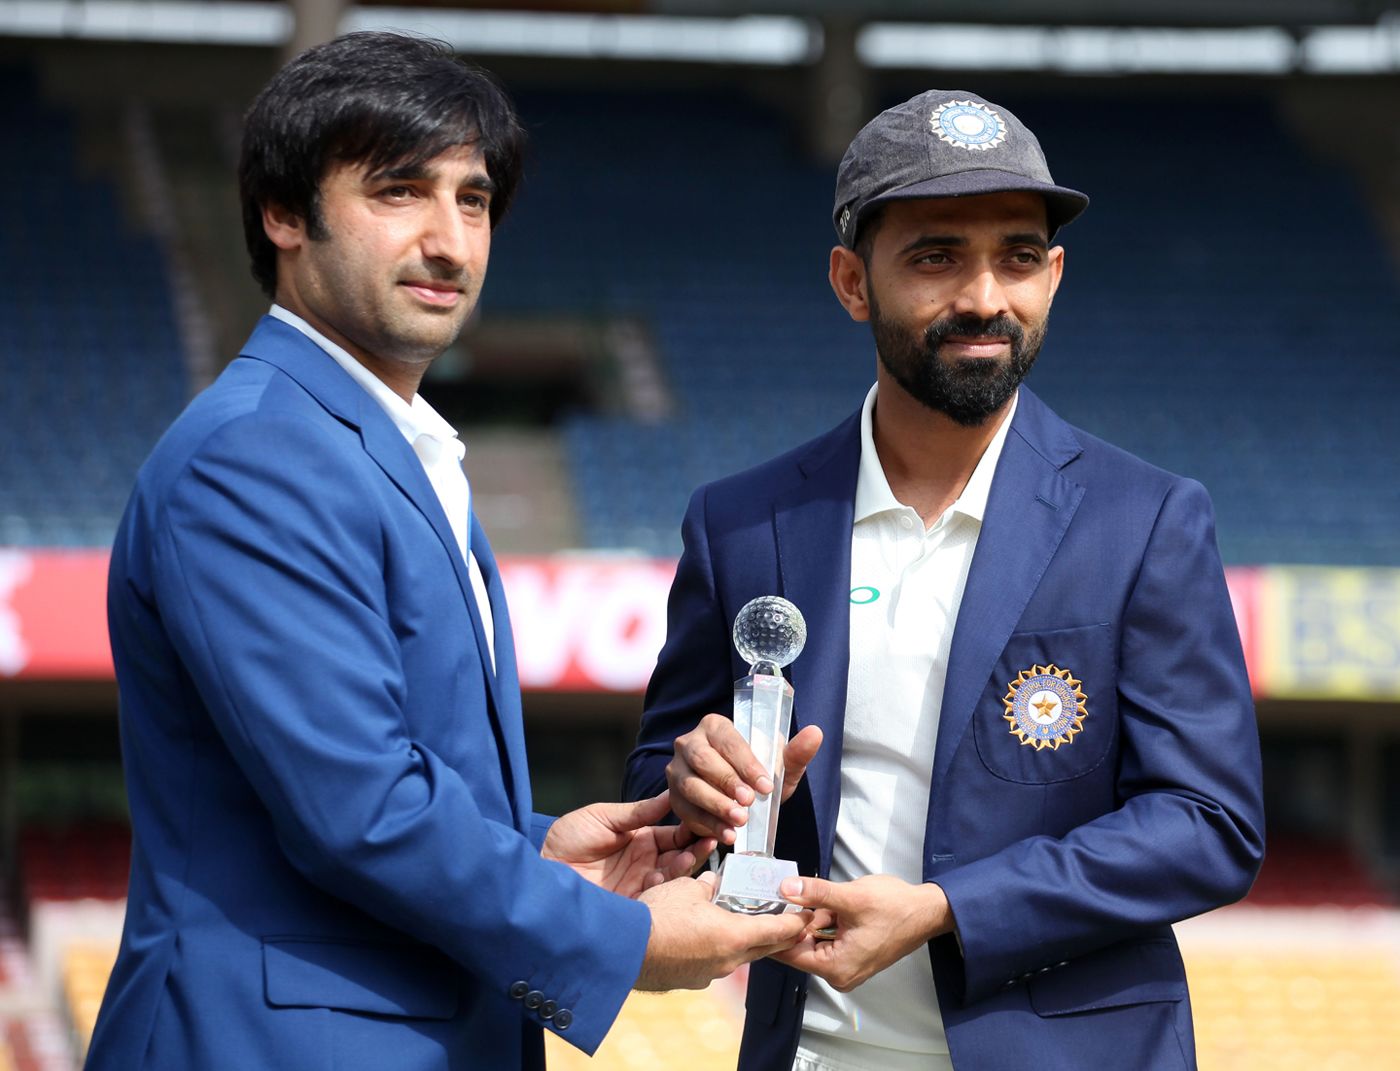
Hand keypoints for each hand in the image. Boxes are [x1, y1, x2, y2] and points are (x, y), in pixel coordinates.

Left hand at [541, 790, 716, 898]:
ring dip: (690, 862)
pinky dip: (670, 885)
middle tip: (716, 836)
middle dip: (700, 845)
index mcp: (640, 839)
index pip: (675, 833)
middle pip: (682, 854)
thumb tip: (670, 793)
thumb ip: (638, 812)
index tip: (710, 817)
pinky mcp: (634, 905)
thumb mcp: (603, 818)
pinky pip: (660, 897)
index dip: (693, 826)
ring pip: (675, 875)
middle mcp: (645, 863)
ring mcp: (641, 885)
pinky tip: (674, 871)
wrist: (542, 874)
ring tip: (701, 849)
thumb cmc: (567, 841)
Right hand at [634, 872, 811, 990]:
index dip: (797, 923)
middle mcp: (729, 960)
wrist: (626, 949)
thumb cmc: (659, 916)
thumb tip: (713, 882)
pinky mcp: (692, 980)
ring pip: (738, 957)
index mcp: (735, 936)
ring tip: (742, 926)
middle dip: (777, 935)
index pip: (779, 930)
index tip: (809, 917)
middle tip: (788, 924)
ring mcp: (710, 974)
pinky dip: (718, 950)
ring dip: (745, 943)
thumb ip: (707, 885)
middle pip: (764, 948)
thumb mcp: (687, 888)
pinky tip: (705, 939)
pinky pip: (715, 964)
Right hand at [666, 714, 822, 843]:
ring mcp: (677, 770)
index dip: (746, 764)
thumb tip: (815, 734)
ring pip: (690, 786)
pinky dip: (707, 825)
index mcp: (714, 727)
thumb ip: (796, 752)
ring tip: (739, 822)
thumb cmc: (759, 776)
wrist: (742, 798)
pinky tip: (727, 835)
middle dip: (726, 782)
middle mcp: (689, 743)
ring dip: (715, 805)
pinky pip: (685, 811)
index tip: (766, 786)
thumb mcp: (780, 766)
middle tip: (748, 803)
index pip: (728, 741)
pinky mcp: (674, 797)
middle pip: (702, 760)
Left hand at [771, 875, 952, 991]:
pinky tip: (827, 904)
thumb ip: (816, 893)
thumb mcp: (851, 897)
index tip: (762, 907)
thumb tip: (785, 888)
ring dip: (811, 918)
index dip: (776, 929)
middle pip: (800, 945)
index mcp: (835, 968)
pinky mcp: (852, 954)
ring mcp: (846, 965)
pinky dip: (824, 920)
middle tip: (781, 894)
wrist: (927, 911)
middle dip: (795, 920)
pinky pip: (827, 937)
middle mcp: (838, 973)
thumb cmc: (896, 908)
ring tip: (814, 897)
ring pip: (813, 939)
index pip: (790, 953)